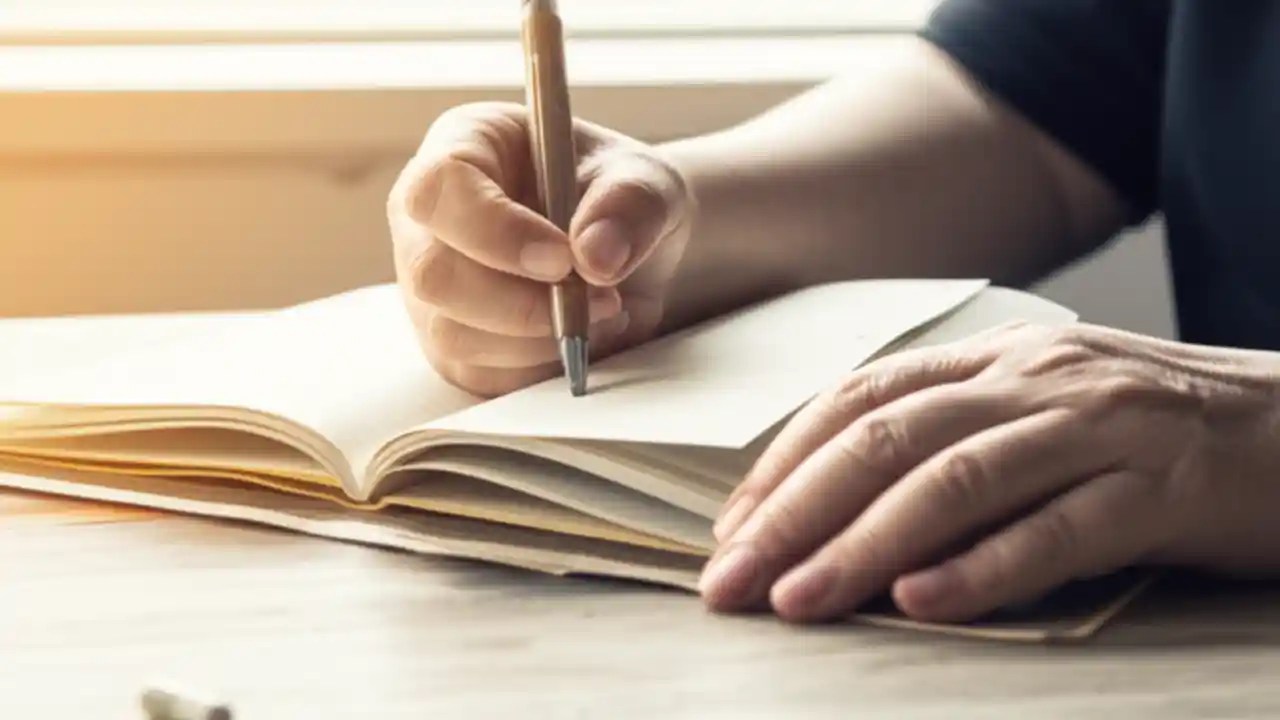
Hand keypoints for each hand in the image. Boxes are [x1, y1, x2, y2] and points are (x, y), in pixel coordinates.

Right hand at [388, 101, 693, 396]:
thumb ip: (629, 205)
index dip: (494, 230)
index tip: (563, 259)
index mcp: (463, 148)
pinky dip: (541, 368)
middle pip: (432, 274)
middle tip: (602, 297)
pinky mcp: (454, 344)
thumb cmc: (620, 198)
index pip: (439, 189)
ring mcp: (433, 288)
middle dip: (521, 303)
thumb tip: (595, 256)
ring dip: (539, 339)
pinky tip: (583, 337)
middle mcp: (429, 220)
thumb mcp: (645, 180)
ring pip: (453, 335)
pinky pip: (481, 375)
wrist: (628, 250)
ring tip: (604, 312)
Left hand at [700, 321, 1279, 623]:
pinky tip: (921, 603)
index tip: (729, 528)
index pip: (860, 401)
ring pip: (956, 481)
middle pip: (888, 440)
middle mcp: (1037, 380)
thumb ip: (957, 442)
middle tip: (731, 580)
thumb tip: (845, 506)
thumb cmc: (1159, 435)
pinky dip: (983, 568)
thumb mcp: (1044, 416)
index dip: (784, 463)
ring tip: (798, 601)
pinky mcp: (1164, 487)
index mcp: (998, 361)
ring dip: (863, 545)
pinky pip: (1059, 530)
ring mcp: (1101, 428)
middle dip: (795, 513)